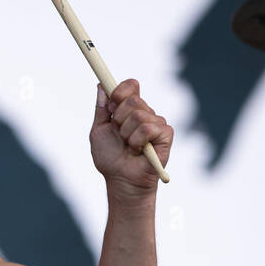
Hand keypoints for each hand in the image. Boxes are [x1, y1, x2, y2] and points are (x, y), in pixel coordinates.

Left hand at [90, 79, 172, 196]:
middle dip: (119, 119)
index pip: (131, 86)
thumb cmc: (110, 159)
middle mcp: (145, 113)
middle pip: (133, 100)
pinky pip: (148, 128)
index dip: (121, 90)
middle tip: (119, 134)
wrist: (121, 180)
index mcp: (129, 110)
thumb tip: (101, 86)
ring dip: (127, 135)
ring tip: (129, 147)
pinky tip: (139, 151)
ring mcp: (156, 123)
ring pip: (139, 116)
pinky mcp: (165, 135)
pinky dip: (138, 142)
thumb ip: (101, 109)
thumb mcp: (99, 131)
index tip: (112, 103)